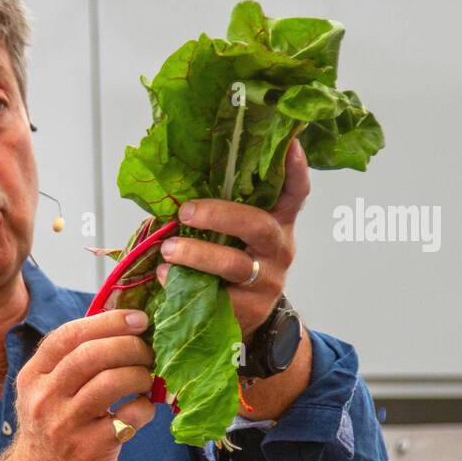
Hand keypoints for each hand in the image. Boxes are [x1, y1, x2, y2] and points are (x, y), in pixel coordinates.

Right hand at [10, 308, 156, 460]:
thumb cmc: (52, 429)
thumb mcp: (45, 393)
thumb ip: (71, 362)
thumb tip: (124, 325)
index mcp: (33, 377)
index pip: (68, 336)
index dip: (108, 321)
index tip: (138, 319)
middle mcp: (44, 399)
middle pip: (91, 355)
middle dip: (130, 346)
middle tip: (149, 351)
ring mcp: (65, 426)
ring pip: (111, 382)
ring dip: (140, 374)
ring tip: (147, 378)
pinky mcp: (89, 449)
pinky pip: (130, 417)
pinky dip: (146, 408)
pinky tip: (144, 408)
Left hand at [153, 138, 310, 341]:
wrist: (245, 315)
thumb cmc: (233, 260)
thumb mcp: (237, 233)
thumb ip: (223, 211)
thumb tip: (175, 181)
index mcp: (278, 221)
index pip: (296, 192)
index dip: (295, 169)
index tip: (289, 144)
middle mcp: (279, 248)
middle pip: (259, 226)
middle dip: (219, 215)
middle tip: (185, 211)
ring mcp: (267, 281)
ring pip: (235, 264)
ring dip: (197, 254)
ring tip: (167, 249)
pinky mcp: (248, 309)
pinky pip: (217, 296)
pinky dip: (186, 284)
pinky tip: (165, 277)